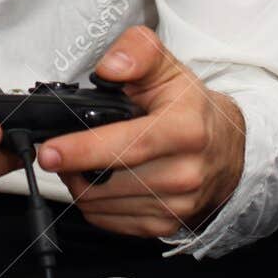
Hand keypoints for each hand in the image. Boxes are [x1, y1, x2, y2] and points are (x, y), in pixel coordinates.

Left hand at [35, 25, 245, 238]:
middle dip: (72, 166)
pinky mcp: (165, 225)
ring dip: (79, 183)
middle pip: (107, 181)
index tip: (50, 152)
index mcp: (185, 130)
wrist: (226, 148)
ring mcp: (176, 204)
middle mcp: (184, 173)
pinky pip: (108, 220)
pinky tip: (99, 180)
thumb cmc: (191, 107)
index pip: (127, 145)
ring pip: (101, 204)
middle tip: (59, 148)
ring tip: (82, 160)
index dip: (83, 150)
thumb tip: (110, 67)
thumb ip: (138, 52)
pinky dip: (94, 202)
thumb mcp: (168, 67)